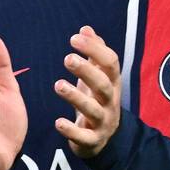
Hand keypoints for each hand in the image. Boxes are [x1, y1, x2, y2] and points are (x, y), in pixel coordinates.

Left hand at [54, 26, 120, 157]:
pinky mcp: (93, 141)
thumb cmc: (96, 100)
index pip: (110, 63)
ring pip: (93, 110)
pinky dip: (71, 130)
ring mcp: (103, 122)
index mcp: (112, 83)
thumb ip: (94, 53)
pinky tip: (58, 122)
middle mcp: (110, 101)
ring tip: (58, 85)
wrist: (103, 139)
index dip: (95, 49)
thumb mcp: (98, 76)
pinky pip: (84, 137)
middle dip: (87, 71)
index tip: (75, 38)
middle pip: (104, 84)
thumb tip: (86, 28)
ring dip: (76, 97)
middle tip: (67, 58)